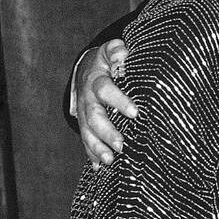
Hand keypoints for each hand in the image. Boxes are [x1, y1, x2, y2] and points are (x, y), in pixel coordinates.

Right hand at [76, 40, 137, 167]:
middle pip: (94, 116)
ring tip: (109, 160)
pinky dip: (91, 154)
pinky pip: (86, 139)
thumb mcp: (111, 51)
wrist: (85, 68)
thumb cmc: (107, 61)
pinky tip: (98, 167)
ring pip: (87, 131)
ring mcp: (83, 113)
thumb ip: (117, 51)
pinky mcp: (84, 123)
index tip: (135, 113)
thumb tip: (123, 53)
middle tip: (121, 145)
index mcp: (97, 79)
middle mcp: (87, 98)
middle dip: (106, 132)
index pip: (106, 90)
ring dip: (97, 147)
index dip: (119, 101)